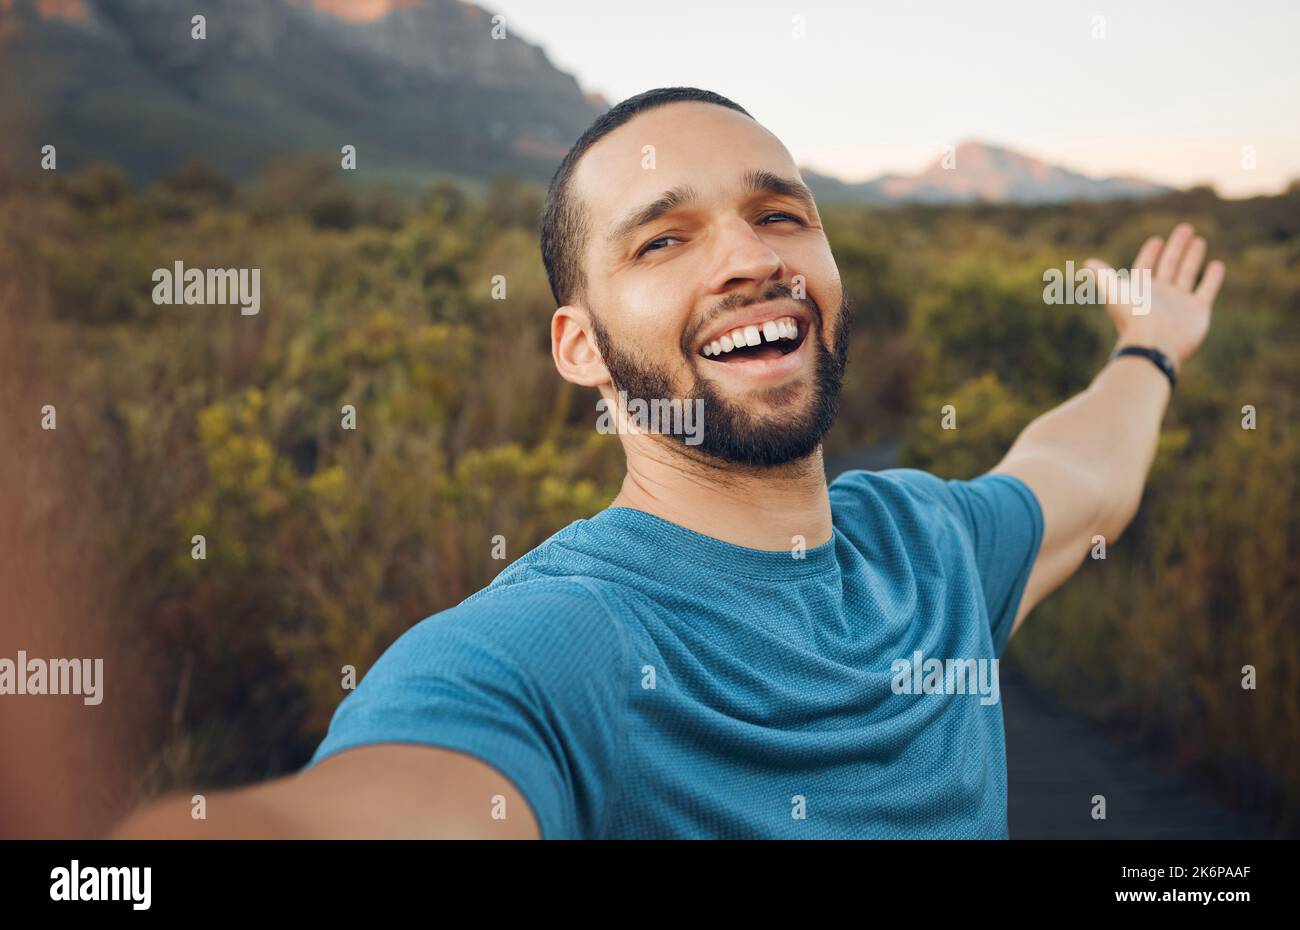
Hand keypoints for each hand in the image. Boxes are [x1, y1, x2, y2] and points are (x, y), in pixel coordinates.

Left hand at [1085, 222, 1224, 369]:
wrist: (1153, 346)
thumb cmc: (1133, 318)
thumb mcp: (1116, 293)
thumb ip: (1104, 276)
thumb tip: (1087, 263)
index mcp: (1140, 291)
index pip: (1145, 267)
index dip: (1150, 254)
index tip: (1156, 240)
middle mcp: (1160, 296)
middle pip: (1169, 265)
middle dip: (1177, 247)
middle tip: (1186, 228)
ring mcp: (1179, 303)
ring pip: (1188, 274)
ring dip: (1193, 257)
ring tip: (1199, 240)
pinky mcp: (1197, 311)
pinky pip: (1206, 290)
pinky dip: (1212, 278)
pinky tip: (1217, 264)